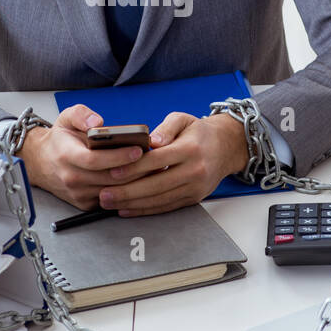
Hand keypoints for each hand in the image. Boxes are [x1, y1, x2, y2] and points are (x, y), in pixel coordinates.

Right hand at [18, 104, 148, 209]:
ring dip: (135, 182)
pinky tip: (141, 180)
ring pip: (113, 191)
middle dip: (135, 170)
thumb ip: (81, 114)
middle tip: (156, 160)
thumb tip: (98, 122)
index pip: (95, 160)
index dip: (118, 156)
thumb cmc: (60, 140)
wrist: (41, 162)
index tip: (138, 150)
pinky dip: (127, 191)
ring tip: (154, 169)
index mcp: (66, 156)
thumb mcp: (66, 117)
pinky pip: (111, 199)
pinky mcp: (84, 203)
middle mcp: (71, 178)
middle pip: (109, 178)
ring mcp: (78, 193)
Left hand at [96, 112, 248, 216]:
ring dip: (133, 204)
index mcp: (190, 149)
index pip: (157, 160)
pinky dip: (146, 210)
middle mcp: (195, 170)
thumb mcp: (183, 119)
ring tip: (110, 204)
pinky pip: (167, 207)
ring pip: (160, 200)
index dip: (133, 167)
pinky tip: (127, 210)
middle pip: (156, 185)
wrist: (226, 147)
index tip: (112, 172)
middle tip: (104, 195)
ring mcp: (195, 187)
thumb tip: (150, 142)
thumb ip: (165, 128)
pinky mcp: (194, 198)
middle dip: (127, 192)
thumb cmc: (198, 132)